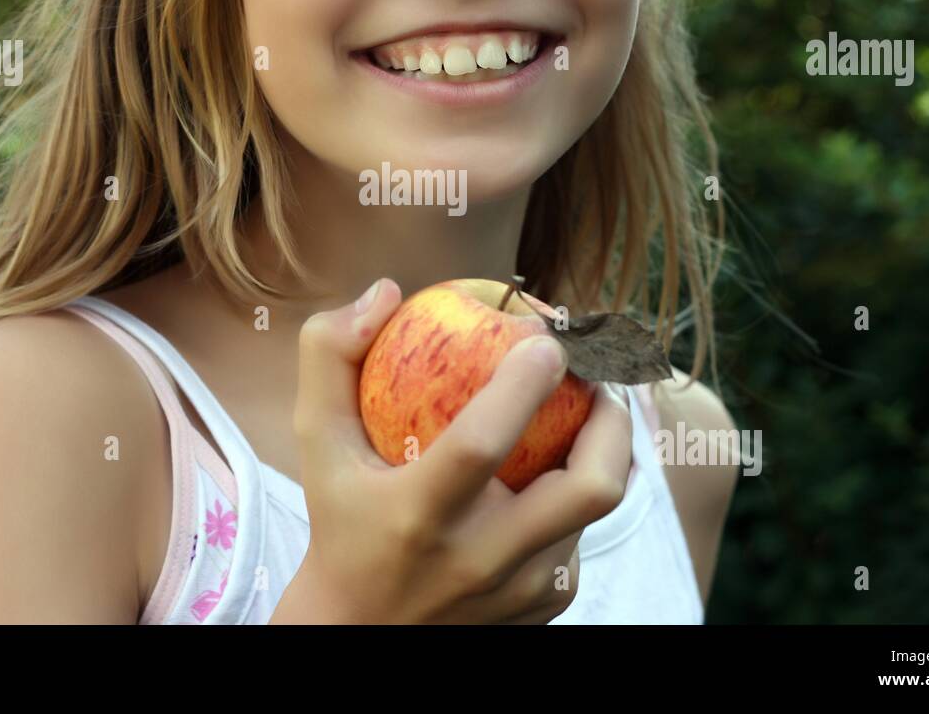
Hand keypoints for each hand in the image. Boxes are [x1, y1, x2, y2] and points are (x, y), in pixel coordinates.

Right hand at [272, 278, 633, 623]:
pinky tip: (554, 465)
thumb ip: (331, 356)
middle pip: (589, 487)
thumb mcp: (316, 442)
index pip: (483, 443)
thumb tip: (387, 293)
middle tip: (597, 376)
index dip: (524, 383)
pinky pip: (579, 535)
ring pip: (594, 508)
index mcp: (418, 516)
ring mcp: (521, 592)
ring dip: (599, 449)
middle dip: (612, 419)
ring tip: (585, 408)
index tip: (545, 337)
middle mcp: (478, 561)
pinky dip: (575, 491)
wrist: (359, 634)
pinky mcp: (544, 609)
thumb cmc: (339, 519)